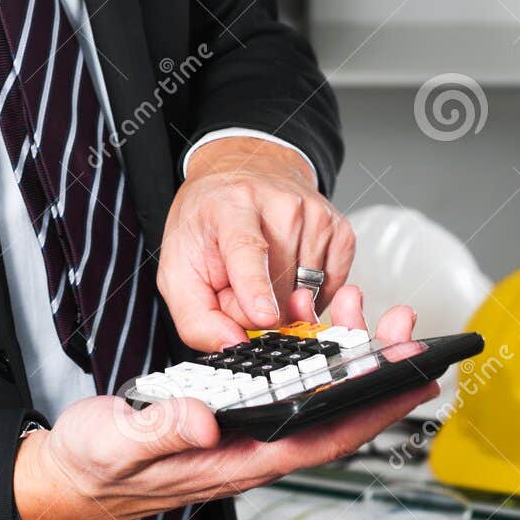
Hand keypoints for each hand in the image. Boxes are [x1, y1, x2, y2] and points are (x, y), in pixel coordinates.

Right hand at [13, 303, 429, 519]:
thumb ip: (160, 430)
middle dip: (373, 374)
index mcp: (235, 461)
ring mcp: (238, 432)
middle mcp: (248, 448)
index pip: (320, 438)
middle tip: (402, 329)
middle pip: (329, 415)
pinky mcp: (222, 414)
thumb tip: (205, 419)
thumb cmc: (94, 466)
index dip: (371, 411)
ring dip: (342, 358)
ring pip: (308, 398)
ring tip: (360, 310)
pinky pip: (280, 388)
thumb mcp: (118, 443)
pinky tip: (311, 330)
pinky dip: (305, 358)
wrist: (68, 475)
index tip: (412, 381)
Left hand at [157, 137, 356, 349]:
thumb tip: (231, 343)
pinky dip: (308, 295)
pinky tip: (287, 271)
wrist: (241, 176)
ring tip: (262, 270)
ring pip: (306, 296)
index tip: (264, 316)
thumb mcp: (178, 267)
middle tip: (236, 283)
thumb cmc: (208, 223)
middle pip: (278, 289)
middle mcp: (279, 205)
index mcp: (230, 206)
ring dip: (282, 302)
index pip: (247, 250)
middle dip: (256, 309)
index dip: (255, 288)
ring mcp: (315, 215)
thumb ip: (195, 314)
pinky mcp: (340, 230)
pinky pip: (329, 290)